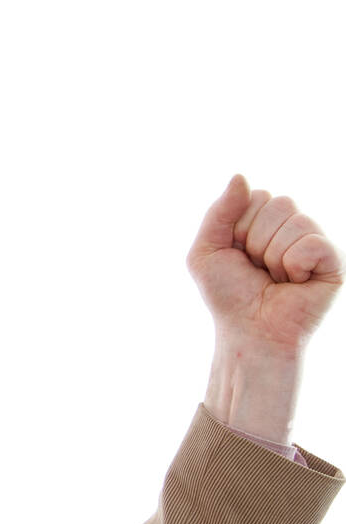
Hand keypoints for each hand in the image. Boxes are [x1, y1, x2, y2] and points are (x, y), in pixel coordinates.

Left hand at [186, 174, 341, 355]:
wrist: (248, 331)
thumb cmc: (228, 296)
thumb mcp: (206, 252)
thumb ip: (219, 212)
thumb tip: (240, 176)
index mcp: (264, 221)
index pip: (257, 196)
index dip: (239, 228)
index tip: (238, 255)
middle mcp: (293, 227)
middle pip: (279, 203)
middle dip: (256, 240)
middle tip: (257, 269)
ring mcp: (314, 243)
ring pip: (296, 221)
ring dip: (273, 257)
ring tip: (275, 279)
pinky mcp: (332, 262)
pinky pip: (312, 244)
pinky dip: (294, 266)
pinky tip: (294, 283)